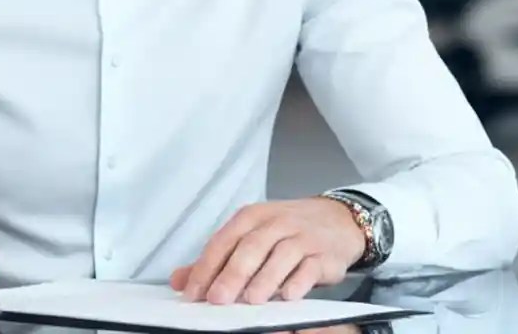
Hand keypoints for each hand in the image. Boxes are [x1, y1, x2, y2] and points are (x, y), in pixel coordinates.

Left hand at [170, 198, 364, 304]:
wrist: (338, 219)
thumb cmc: (287, 231)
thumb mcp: (251, 237)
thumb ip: (217, 260)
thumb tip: (180, 280)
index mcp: (251, 217)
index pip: (224, 241)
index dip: (207, 267)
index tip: (194, 292)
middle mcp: (276, 223)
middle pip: (251, 247)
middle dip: (232, 274)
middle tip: (218, 299)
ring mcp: (302, 237)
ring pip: (281, 255)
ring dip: (265, 278)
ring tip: (251, 300)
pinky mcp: (324, 254)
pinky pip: (311, 267)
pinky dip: (299, 281)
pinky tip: (288, 295)